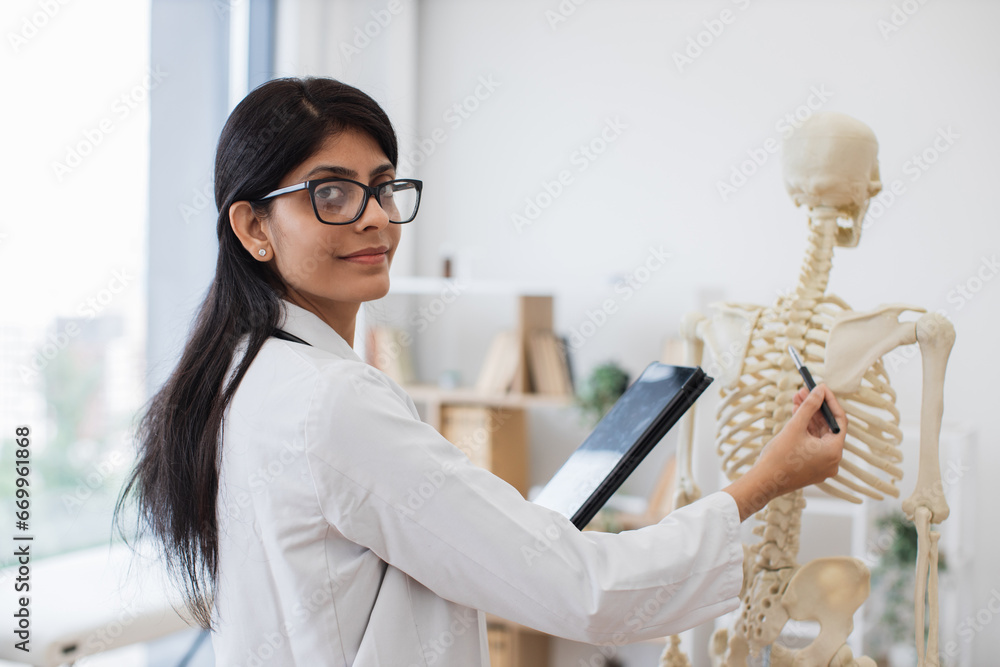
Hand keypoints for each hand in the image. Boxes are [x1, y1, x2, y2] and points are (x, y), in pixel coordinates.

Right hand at [723, 384, 846, 520]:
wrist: (764, 482)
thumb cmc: (779, 457)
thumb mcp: (795, 427)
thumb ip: (809, 406)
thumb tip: (819, 390)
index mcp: (834, 451)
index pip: (839, 420)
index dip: (829, 401)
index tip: (820, 387)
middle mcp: (833, 460)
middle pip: (829, 427)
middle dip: (816, 408)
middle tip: (804, 391)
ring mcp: (823, 466)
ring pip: (819, 435)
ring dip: (809, 418)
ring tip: (797, 400)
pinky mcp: (813, 468)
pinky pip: (813, 445)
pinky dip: (806, 431)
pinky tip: (796, 416)